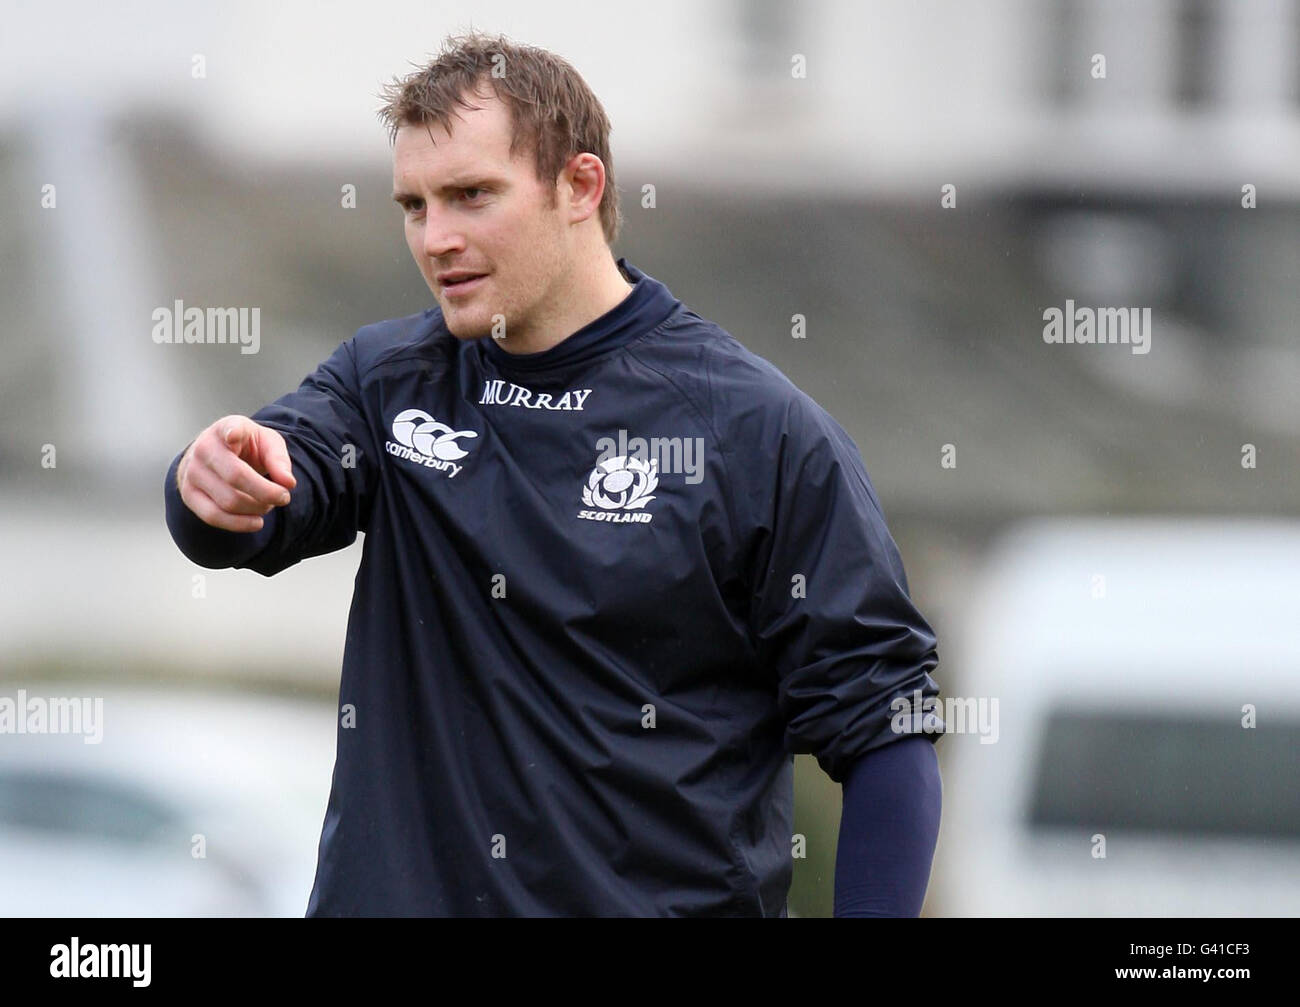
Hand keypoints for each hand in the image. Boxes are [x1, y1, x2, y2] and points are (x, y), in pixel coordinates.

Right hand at [176, 415, 296, 531]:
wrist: (215, 456)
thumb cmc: (245, 447)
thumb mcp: (267, 443)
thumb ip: (279, 459)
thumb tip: (288, 483)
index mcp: (226, 428)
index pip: (228, 428)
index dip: (231, 432)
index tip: (234, 435)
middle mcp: (204, 448)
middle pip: (236, 477)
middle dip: (267, 493)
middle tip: (283, 497)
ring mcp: (192, 472)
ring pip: (228, 501)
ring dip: (256, 509)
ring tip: (268, 505)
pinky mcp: (189, 494)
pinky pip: (213, 516)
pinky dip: (239, 524)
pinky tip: (257, 522)